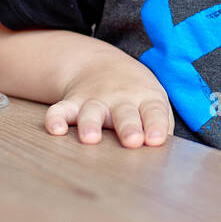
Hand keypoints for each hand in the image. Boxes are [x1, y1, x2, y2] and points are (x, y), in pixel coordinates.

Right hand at [46, 55, 174, 147]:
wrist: (102, 64)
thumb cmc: (136, 95)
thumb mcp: (154, 102)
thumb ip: (161, 126)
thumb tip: (165, 156)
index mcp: (145, 99)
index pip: (153, 112)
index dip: (156, 125)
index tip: (156, 140)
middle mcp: (120, 99)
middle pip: (125, 114)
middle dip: (128, 127)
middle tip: (132, 141)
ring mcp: (95, 100)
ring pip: (92, 112)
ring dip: (90, 125)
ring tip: (90, 138)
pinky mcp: (73, 103)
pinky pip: (61, 110)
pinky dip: (55, 118)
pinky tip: (55, 130)